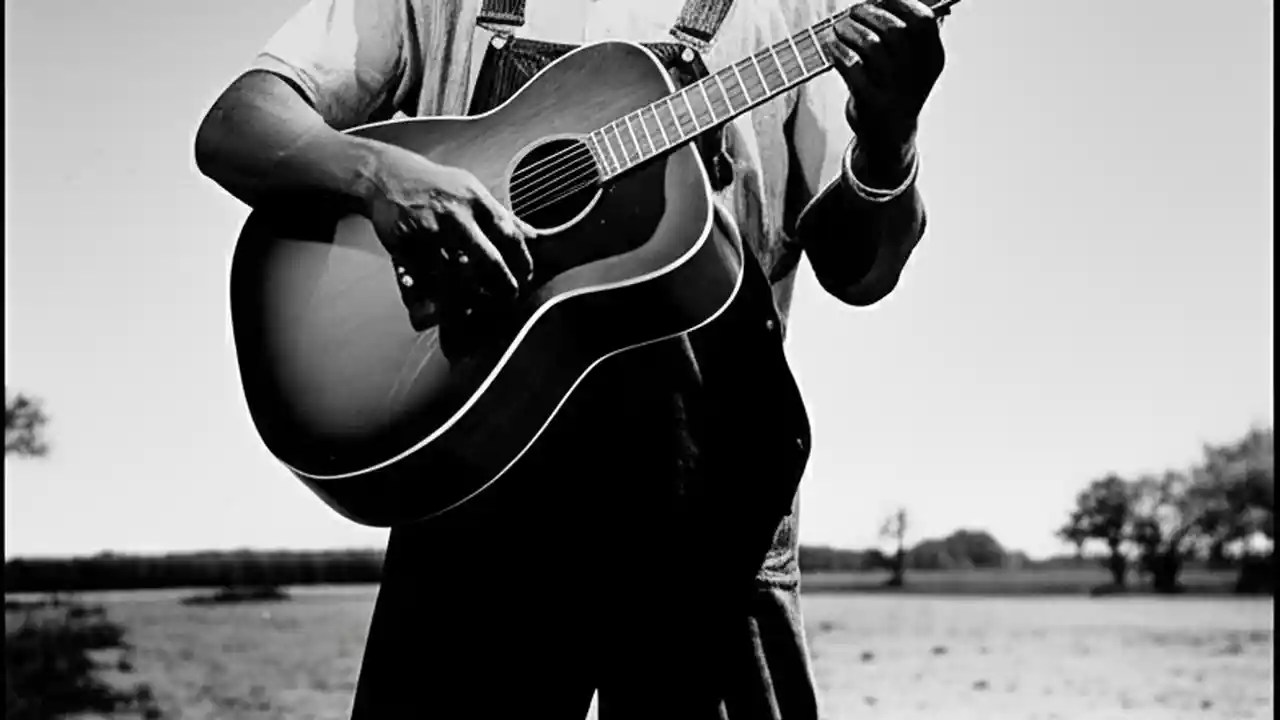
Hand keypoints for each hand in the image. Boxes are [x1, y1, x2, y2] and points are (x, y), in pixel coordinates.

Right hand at [363, 145, 536, 325]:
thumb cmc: (436, 186)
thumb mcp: (471, 190)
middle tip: (510, 298)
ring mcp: (428, 231)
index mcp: (475, 199)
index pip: (509, 234)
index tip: (527, 276)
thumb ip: (499, 215)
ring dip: (472, 296)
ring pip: (456, 275)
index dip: (522, 260)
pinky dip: (438, 296)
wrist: (386, 176)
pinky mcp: (405, 246)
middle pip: (488, 259)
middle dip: (503, 285)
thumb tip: (533, 236)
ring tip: (481, 304)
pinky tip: (449, 302)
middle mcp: (454, 214)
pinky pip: (426, 279)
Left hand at [827, 0, 944, 150]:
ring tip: (839, 28)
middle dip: (869, 13)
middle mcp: (918, 75)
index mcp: (933, 59)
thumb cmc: (895, 89)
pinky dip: (838, 50)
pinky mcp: (872, 104)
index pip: (924, 20)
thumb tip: (887, 0)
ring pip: (871, 45)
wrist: (888, 138)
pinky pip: (852, 67)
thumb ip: (909, 33)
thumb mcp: (913, 64)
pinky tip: (832, 47)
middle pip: (894, 29)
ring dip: (850, 30)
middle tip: (854, 12)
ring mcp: (895, 91)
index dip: (900, 2)